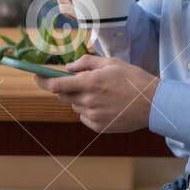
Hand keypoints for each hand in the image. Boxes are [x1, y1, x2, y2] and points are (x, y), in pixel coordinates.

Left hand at [35, 52, 158, 132]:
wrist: (154, 104)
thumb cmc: (134, 79)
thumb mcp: (112, 62)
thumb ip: (87, 62)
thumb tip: (69, 67)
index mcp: (91, 83)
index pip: (57, 85)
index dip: (42, 81)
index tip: (36, 76)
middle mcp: (89, 101)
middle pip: (63, 96)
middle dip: (66, 88)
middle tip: (81, 83)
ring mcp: (93, 116)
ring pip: (75, 106)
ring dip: (80, 99)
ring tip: (103, 94)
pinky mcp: (98, 126)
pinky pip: (84, 117)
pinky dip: (89, 110)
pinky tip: (106, 105)